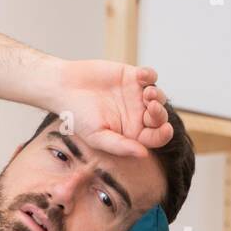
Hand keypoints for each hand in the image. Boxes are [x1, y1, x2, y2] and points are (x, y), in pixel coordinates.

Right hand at [51, 59, 172, 157]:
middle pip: (160, 118)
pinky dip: (150, 75)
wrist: (65, 89)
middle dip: (160, 114)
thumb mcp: (97, 137)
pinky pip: (150, 76)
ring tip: (147, 92)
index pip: (154, 137)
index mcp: (130, 134)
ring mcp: (136, 96)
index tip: (166, 130)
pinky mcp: (133, 77)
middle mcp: (136, 116)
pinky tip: (140, 76)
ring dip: (158, 95)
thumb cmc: (77, 116)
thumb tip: (143, 154)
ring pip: (159, 96)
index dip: (163, 135)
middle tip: (152, 107)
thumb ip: (120, 146)